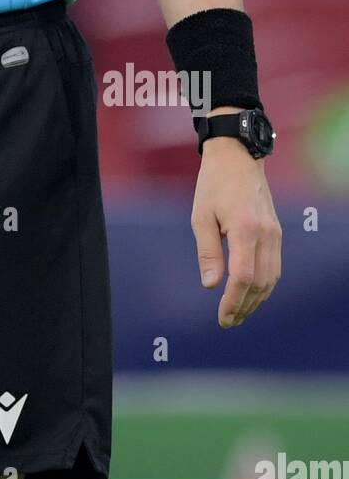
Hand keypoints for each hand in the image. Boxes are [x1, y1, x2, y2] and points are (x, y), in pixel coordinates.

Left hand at [191, 109, 281, 327]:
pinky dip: (264, 285)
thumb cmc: (214, 184)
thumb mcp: (201, 215)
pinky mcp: (276, 232)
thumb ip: (208, 252)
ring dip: (256, 300)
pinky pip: (275, 266)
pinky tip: (251, 293)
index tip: (222, 317)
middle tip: (228, 321)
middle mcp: (266, 234)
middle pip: (261, 283)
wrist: (238, 156)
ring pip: (272, 278)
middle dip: (244, 307)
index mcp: (246, 229)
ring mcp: (275, 233)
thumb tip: (211, 286)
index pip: (244, 277)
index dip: (233, 301)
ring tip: (238, 313)